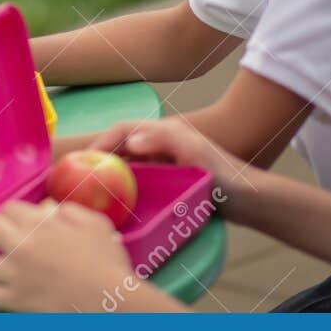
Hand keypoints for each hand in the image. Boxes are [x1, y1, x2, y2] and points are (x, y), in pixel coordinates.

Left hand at [0, 200, 151, 312]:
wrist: (111, 302)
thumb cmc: (106, 262)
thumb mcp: (95, 223)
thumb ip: (70, 211)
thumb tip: (52, 211)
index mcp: (38, 225)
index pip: (8, 207)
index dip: (15, 213)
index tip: (23, 222)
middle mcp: (20, 247)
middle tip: (5, 238)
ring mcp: (15, 275)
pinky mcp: (15, 301)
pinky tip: (3, 288)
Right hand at [90, 117, 249, 203]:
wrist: (251, 200)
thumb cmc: (225, 174)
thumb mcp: (194, 153)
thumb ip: (163, 141)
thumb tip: (130, 141)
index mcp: (163, 131)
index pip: (122, 130)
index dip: (101, 142)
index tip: (84, 160)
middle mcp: (160, 144)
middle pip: (120, 145)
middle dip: (98, 156)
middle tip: (79, 175)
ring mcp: (163, 162)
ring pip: (126, 162)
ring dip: (108, 171)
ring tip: (90, 188)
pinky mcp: (167, 180)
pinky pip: (136, 179)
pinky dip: (122, 185)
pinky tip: (115, 200)